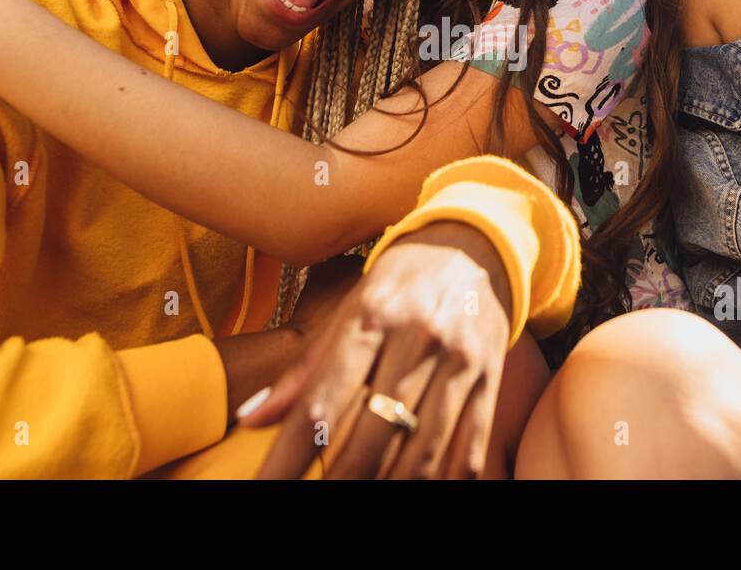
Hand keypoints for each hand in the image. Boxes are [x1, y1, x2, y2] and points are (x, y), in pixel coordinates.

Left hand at [241, 222, 511, 479]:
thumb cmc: (399, 282)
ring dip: (388, 486)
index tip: (266, 486)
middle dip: (339, 480)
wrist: (475, 242)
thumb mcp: (346, 309)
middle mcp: (418, 336)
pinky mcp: (491, 378)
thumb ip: (302, 369)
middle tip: (319, 497)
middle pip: (371, 436)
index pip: (322, 401)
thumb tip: (249, 418)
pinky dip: (445, 482)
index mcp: (371, 315)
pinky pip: (470, 449)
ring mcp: (460, 360)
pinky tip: (419, 489)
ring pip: (422, 452)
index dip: (290, 457)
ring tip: (363, 495)